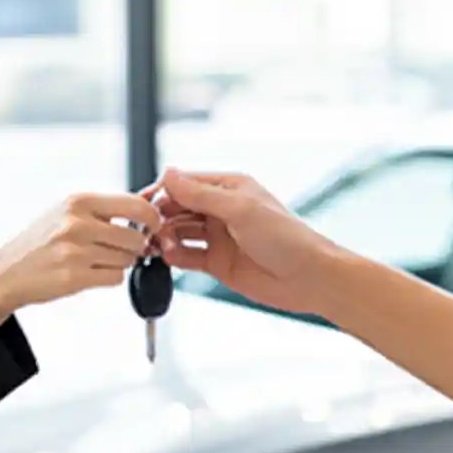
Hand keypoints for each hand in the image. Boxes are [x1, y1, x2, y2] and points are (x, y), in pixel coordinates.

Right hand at [0, 193, 160, 325]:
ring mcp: (76, 251)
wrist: (6, 272)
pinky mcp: (75, 277)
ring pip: (127, 259)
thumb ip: (105, 209)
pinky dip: (109, 277)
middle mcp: (77, 223)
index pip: (136, 205)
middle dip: (135, 246)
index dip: (152, 218)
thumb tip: (148, 203)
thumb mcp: (67, 211)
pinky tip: (90, 272)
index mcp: (78, 201)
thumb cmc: (40, 241)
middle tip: (122, 248)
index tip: (152, 226)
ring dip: (120, 262)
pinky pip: (115, 278)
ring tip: (97, 259)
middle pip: (135, 236)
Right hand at [143, 168, 344, 315]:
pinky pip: (186, 256)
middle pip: (178, 207)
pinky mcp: (217, 262)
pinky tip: (167, 257)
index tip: (143, 203)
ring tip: (156, 244)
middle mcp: (221, 209)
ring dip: (164, 236)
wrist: (308, 278)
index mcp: (229, 187)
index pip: (185, 183)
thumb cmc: (286, 238)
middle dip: (160, 216)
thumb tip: (168, 173)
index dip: (162, 191)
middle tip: (147, 227)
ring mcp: (218, 236)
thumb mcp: (239, 209)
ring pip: (179, 231)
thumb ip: (200, 194)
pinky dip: (173, 256)